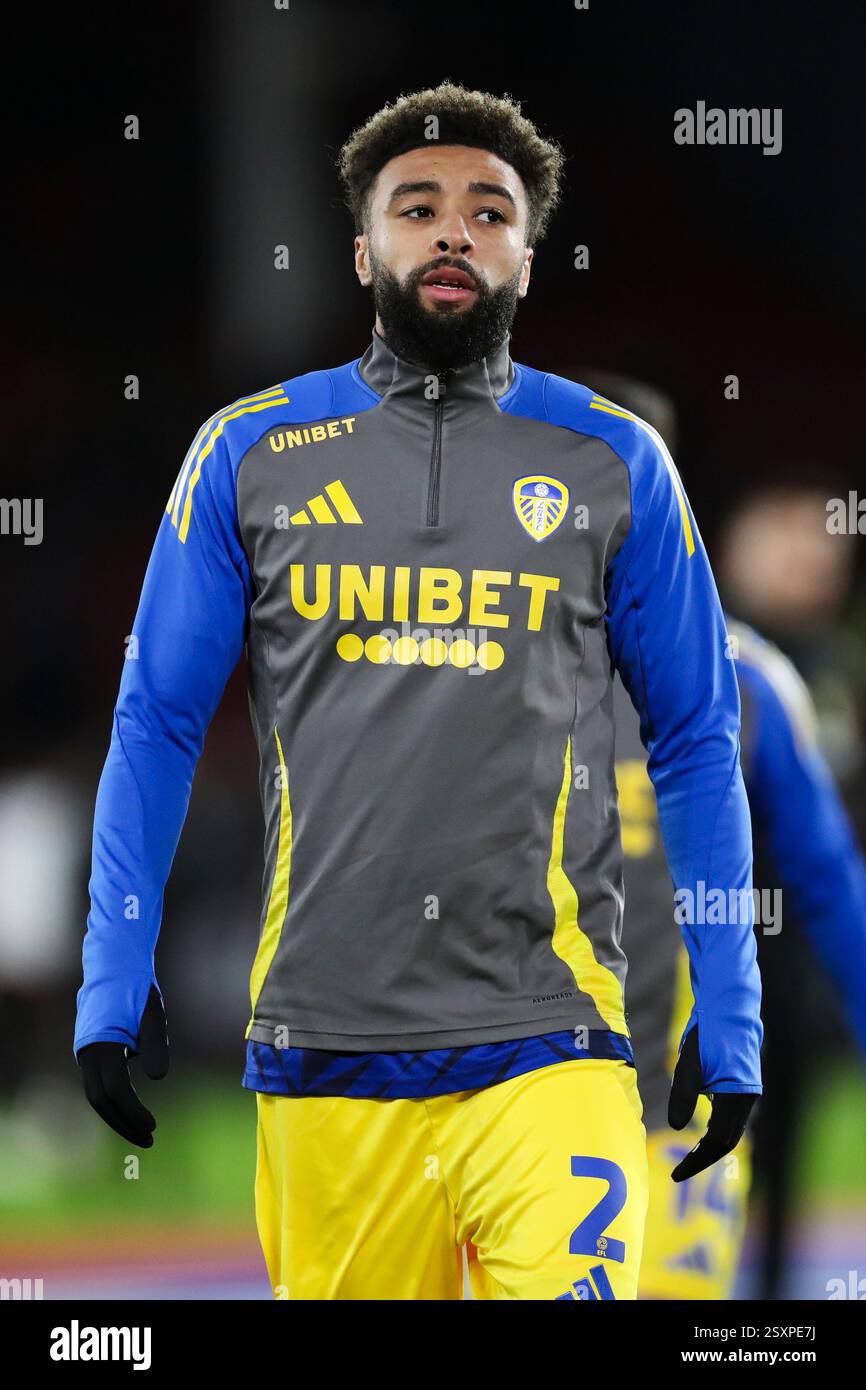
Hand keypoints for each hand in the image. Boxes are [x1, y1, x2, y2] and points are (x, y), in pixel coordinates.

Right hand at [77, 985, 168, 1147]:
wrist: (113, 967)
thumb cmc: (136, 990)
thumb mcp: (152, 1014)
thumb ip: (154, 1045)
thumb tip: (159, 1079)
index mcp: (102, 1043)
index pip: (115, 1090)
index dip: (133, 1112)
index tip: (153, 1127)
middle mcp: (87, 1051)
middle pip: (101, 1100)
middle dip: (123, 1123)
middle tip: (149, 1140)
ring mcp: (86, 1052)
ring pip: (97, 1095)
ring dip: (117, 1116)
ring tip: (143, 1132)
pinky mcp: (91, 1052)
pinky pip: (99, 1084)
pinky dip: (114, 1101)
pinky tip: (132, 1111)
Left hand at [667, 1024, 756, 1181]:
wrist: (730, 1009)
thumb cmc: (708, 1034)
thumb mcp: (689, 1063)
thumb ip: (683, 1095)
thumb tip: (674, 1126)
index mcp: (735, 1097)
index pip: (717, 1143)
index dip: (697, 1161)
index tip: (676, 1175)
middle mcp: (746, 1100)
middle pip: (726, 1142)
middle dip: (703, 1159)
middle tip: (679, 1173)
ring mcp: (746, 1094)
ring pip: (730, 1131)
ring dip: (710, 1147)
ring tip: (688, 1159)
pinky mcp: (742, 1087)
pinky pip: (730, 1118)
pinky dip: (715, 1131)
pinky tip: (700, 1134)